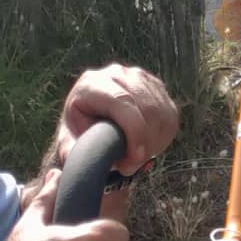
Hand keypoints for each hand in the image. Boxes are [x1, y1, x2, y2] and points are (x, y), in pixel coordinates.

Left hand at [53, 64, 178, 178]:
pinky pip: (170, 115)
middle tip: (132, 166)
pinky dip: (163, 137)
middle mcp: (117, 74)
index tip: (135, 159)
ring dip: (155, 142)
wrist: (90, 118)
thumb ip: (75, 152)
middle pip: (147, 108)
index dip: (134, 132)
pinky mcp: (156, 86)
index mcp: (92, 84)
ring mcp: (139, 77)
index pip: (123, 102)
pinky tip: (148, 147)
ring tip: (137, 157)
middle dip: (145, 144)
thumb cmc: (79, 133)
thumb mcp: (70, 144)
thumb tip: (87, 161)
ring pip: (161, 113)